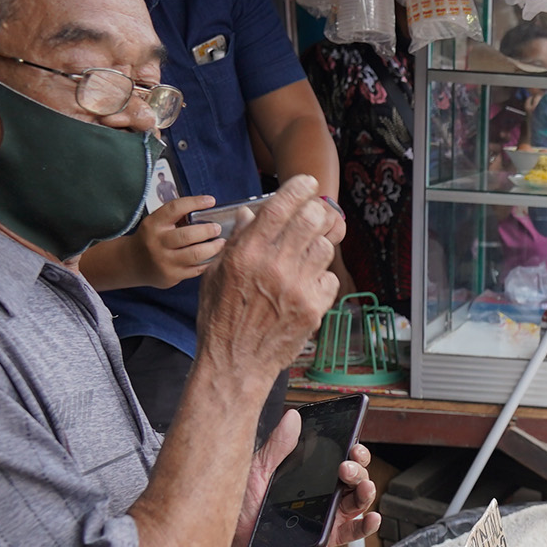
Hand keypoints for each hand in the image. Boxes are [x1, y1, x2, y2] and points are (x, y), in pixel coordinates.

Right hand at [136, 196, 228, 285]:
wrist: (133, 263)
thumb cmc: (152, 238)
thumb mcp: (157, 223)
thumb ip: (177, 217)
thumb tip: (207, 210)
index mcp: (153, 224)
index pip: (175, 209)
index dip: (195, 203)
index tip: (211, 201)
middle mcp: (157, 242)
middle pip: (188, 235)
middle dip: (208, 230)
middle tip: (217, 228)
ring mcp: (165, 261)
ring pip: (196, 254)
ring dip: (214, 248)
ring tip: (221, 242)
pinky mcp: (172, 276)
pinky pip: (197, 269)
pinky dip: (209, 261)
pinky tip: (213, 256)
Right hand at [195, 175, 341, 381]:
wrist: (236, 363)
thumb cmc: (221, 319)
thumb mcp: (216, 275)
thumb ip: (237, 242)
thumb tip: (252, 214)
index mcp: (247, 254)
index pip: (280, 207)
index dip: (299, 188)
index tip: (308, 182)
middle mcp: (275, 267)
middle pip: (312, 220)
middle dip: (316, 211)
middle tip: (314, 213)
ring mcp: (298, 288)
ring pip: (325, 247)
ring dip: (317, 246)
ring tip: (304, 256)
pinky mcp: (314, 308)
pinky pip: (329, 279)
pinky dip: (321, 278)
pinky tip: (306, 285)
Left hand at [224, 410, 381, 546]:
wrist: (231, 540)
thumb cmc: (239, 505)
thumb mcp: (258, 470)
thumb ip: (278, 445)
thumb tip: (292, 417)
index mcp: (310, 472)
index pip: (341, 456)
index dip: (353, 450)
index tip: (353, 445)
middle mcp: (322, 491)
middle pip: (354, 477)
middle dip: (358, 469)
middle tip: (346, 467)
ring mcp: (326, 513)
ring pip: (357, 501)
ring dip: (366, 492)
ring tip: (363, 488)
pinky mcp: (325, 536)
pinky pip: (352, 532)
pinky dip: (366, 526)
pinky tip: (371, 518)